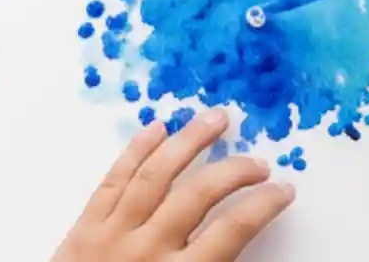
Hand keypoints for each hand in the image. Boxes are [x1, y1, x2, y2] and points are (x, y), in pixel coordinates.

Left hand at [52, 108, 294, 261]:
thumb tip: (238, 238)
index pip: (232, 232)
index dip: (262, 206)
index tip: (283, 189)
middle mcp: (148, 249)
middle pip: (198, 195)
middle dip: (234, 171)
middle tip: (258, 161)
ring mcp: (112, 233)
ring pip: (156, 174)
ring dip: (189, 142)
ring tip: (215, 118)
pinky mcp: (84, 226)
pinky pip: (113, 179)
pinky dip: (136, 150)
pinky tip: (157, 128)